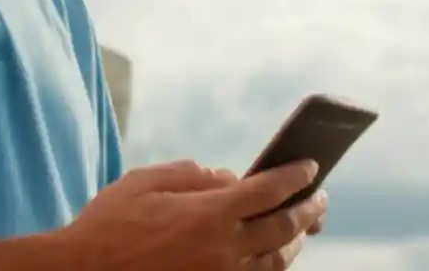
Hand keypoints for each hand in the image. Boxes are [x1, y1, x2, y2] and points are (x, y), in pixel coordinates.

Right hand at [60, 158, 327, 269]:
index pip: (268, 190)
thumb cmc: (109, 224)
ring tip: (301, 227)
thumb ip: (190, 174)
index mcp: (208, 213)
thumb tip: (227, 177)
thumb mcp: (145, 182)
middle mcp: (223, 249)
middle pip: (284, 227)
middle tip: (319, 198)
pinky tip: (274, 257)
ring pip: (277, 261)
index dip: (294, 176)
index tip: (310, 167)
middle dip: (307, 209)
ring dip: (295, 241)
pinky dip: (273, 267)